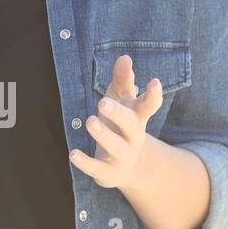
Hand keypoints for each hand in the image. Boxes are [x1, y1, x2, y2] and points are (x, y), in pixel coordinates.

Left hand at [69, 54, 163, 188]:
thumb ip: (122, 80)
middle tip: (103, 102)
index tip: (154, 82)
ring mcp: (122, 155)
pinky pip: (97, 167)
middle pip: (130, 125)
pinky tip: (73, 154)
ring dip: (103, 135)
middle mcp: (133, 137)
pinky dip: (85, 162)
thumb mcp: (121, 101)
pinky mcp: (108, 171)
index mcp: (136, 117)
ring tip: (90, 122)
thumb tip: (125, 57)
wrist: (128, 167)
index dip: (153, 95)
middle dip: (119, 114)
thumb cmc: (120, 123)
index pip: (148, 105)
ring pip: (116, 147)